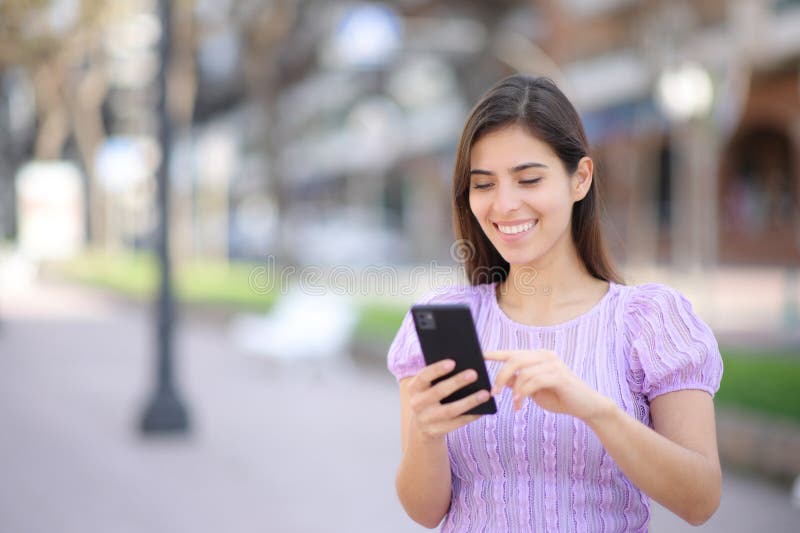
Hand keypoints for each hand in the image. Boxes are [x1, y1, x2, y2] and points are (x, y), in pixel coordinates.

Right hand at [407, 359, 490, 440]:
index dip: (437, 369)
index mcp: (414, 388)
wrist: (420, 427)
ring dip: (469, 401)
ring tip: (485, 393)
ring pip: (450, 410)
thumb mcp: (427, 388)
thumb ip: (438, 378)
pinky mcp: (435, 431)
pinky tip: (482, 409)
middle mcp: (417, 404)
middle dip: (456, 382)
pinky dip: (470, 416)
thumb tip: (463, 367)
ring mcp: (425, 420)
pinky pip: (456, 424)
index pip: (424, 376)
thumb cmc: (429, 398)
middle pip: (438, 392)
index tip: (453, 362)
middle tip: (474, 373)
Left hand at [485, 350, 610, 421]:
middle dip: (500, 376)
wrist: (586, 406)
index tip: (478, 356)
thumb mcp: (534, 391)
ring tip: (515, 404)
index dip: (494, 354)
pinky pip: (534, 381)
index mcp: (538, 356)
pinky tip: (520, 404)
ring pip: (523, 372)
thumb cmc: (559, 397)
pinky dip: (524, 393)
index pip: (512, 353)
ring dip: (515, 390)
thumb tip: (502, 381)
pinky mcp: (560, 376)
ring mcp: (554, 364)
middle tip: (494, 392)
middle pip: (514, 360)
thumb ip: (520, 383)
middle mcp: (545, 356)